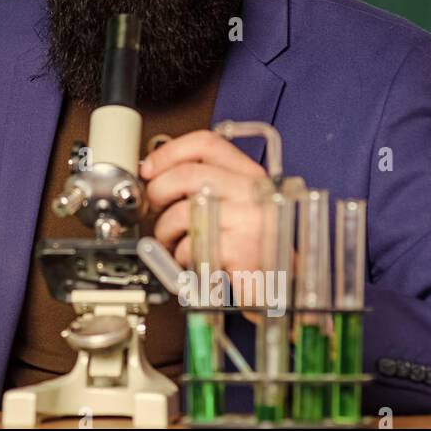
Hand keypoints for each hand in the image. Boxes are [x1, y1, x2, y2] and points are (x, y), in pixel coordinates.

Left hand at [140, 129, 269, 275]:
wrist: (281, 285)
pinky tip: (194, 261)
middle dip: (158, 192)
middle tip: (156, 209)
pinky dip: (182, 257)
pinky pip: (191, 247)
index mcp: (250, 175)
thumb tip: (154, 174)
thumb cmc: (252, 247)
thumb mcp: (235, 205)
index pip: (206, 144)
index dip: (168, 153)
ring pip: (183, 212)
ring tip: (174, 243)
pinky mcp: (242, 250)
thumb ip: (204, 185)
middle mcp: (254, 192)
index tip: (149, 169)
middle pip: (188, 175)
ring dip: (166, 231)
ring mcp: (250, 220)